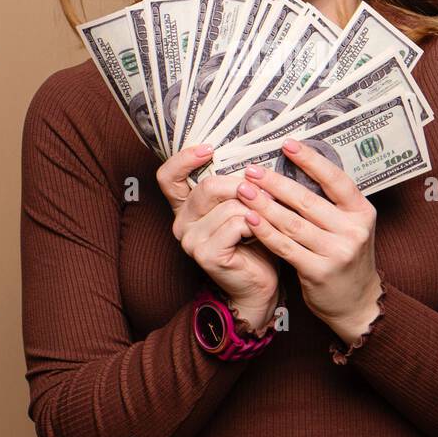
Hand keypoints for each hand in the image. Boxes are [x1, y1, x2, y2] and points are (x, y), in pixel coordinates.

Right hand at [155, 143, 281, 332]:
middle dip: (242, 185)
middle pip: (209, 186)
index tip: (209, 149)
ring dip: (256, 207)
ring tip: (269, 215)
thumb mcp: (242, 207)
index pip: (168, 177)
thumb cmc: (254, 245)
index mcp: (186, 208)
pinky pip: (236, 223)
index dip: (184, 158)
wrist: (258, 287)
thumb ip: (235, 186)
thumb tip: (251, 160)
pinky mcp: (206, 254)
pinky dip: (256, 223)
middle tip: (266, 191)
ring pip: (228, 204)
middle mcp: (181, 223)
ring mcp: (190, 240)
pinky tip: (263, 231)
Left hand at [231, 138, 382, 346]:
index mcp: (362, 212)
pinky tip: (249, 218)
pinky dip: (265, 231)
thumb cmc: (345, 257)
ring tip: (243, 189)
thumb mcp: (349, 227)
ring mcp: (337, 252)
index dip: (311, 160)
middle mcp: (353, 230)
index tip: (288, 144)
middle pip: (308, 200)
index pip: (336, 180)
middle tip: (252, 170)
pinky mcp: (319, 271)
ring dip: (264, 204)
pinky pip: (285, 246)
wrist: (357, 303)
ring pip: (292, 223)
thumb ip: (329, 204)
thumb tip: (292, 171)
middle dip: (275, 183)